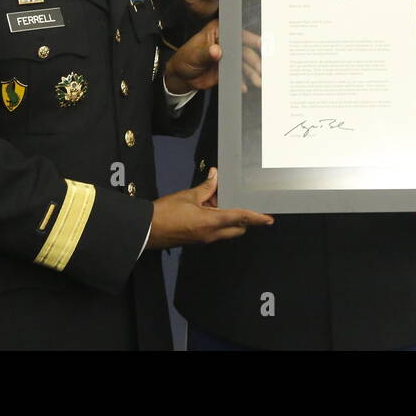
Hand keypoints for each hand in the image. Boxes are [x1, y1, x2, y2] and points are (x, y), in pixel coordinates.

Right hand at [147, 169, 272, 247]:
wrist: (146, 231)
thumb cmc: (165, 213)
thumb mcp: (188, 196)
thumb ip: (206, 187)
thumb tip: (215, 176)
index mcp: (211, 222)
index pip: (241, 219)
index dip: (256, 218)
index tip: (269, 219)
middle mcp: (211, 234)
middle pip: (237, 228)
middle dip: (243, 218)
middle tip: (239, 201)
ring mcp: (204, 239)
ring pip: (226, 230)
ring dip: (227, 217)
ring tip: (215, 199)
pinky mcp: (197, 240)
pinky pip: (214, 231)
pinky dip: (217, 220)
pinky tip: (207, 206)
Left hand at [162, 20, 262, 93]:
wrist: (182, 77)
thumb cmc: (185, 59)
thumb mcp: (195, 55)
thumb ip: (206, 53)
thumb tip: (217, 50)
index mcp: (218, 31)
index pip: (236, 32)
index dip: (249, 37)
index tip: (261, 43)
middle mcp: (226, 42)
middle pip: (244, 48)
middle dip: (254, 60)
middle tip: (260, 69)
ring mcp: (229, 55)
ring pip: (244, 62)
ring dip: (252, 72)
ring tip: (257, 81)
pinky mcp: (229, 68)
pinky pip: (239, 74)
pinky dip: (242, 81)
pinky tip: (244, 87)